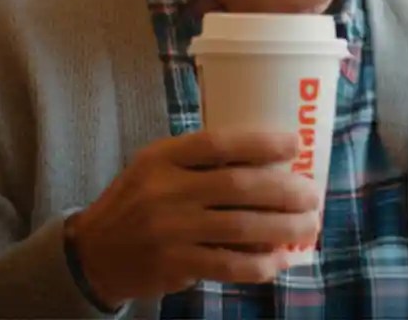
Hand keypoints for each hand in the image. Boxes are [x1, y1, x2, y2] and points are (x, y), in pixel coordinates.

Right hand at [69, 130, 321, 307]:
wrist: (94, 253)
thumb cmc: (139, 202)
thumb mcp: (156, 167)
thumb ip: (199, 162)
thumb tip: (268, 161)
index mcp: (163, 157)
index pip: (218, 144)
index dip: (261, 143)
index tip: (295, 145)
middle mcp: (165, 191)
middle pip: (238, 187)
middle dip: (285, 191)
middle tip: (313, 194)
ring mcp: (170, 230)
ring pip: (241, 228)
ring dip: (283, 229)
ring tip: (309, 227)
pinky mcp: (174, 264)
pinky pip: (228, 265)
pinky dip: (259, 264)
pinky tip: (280, 261)